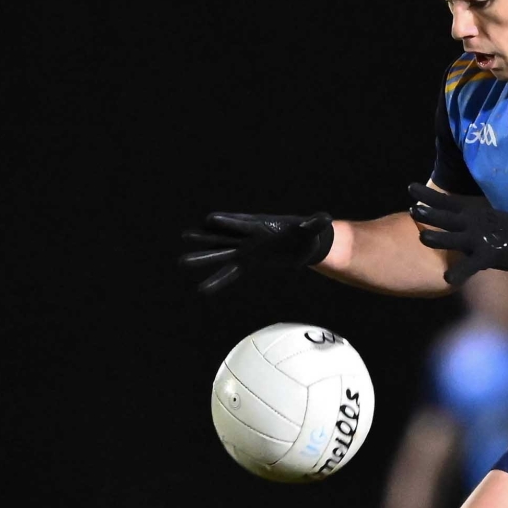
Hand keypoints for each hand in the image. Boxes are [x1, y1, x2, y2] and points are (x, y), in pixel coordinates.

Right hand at [179, 211, 333, 294]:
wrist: (304, 243)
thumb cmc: (306, 233)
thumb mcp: (312, 228)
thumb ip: (315, 223)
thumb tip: (325, 218)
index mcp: (260, 226)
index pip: (241, 223)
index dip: (227, 221)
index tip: (210, 219)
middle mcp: (247, 237)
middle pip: (224, 237)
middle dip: (205, 238)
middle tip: (185, 237)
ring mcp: (245, 249)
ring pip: (221, 255)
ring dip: (203, 259)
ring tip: (182, 262)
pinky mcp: (248, 262)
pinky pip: (230, 273)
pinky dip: (218, 281)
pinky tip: (203, 289)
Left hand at [408, 183, 507, 285]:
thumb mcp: (486, 214)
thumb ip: (468, 214)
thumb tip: (451, 212)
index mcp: (472, 210)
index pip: (445, 200)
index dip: (426, 195)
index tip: (410, 188)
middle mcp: (472, 222)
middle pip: (444, 217)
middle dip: (427, 213)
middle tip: (412, 210)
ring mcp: (478, 239)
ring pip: (450, 239)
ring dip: (435, 238)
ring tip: (423, 238)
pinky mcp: (486, 256)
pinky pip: (468, 266)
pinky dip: (457, 273)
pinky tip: (447, 278)